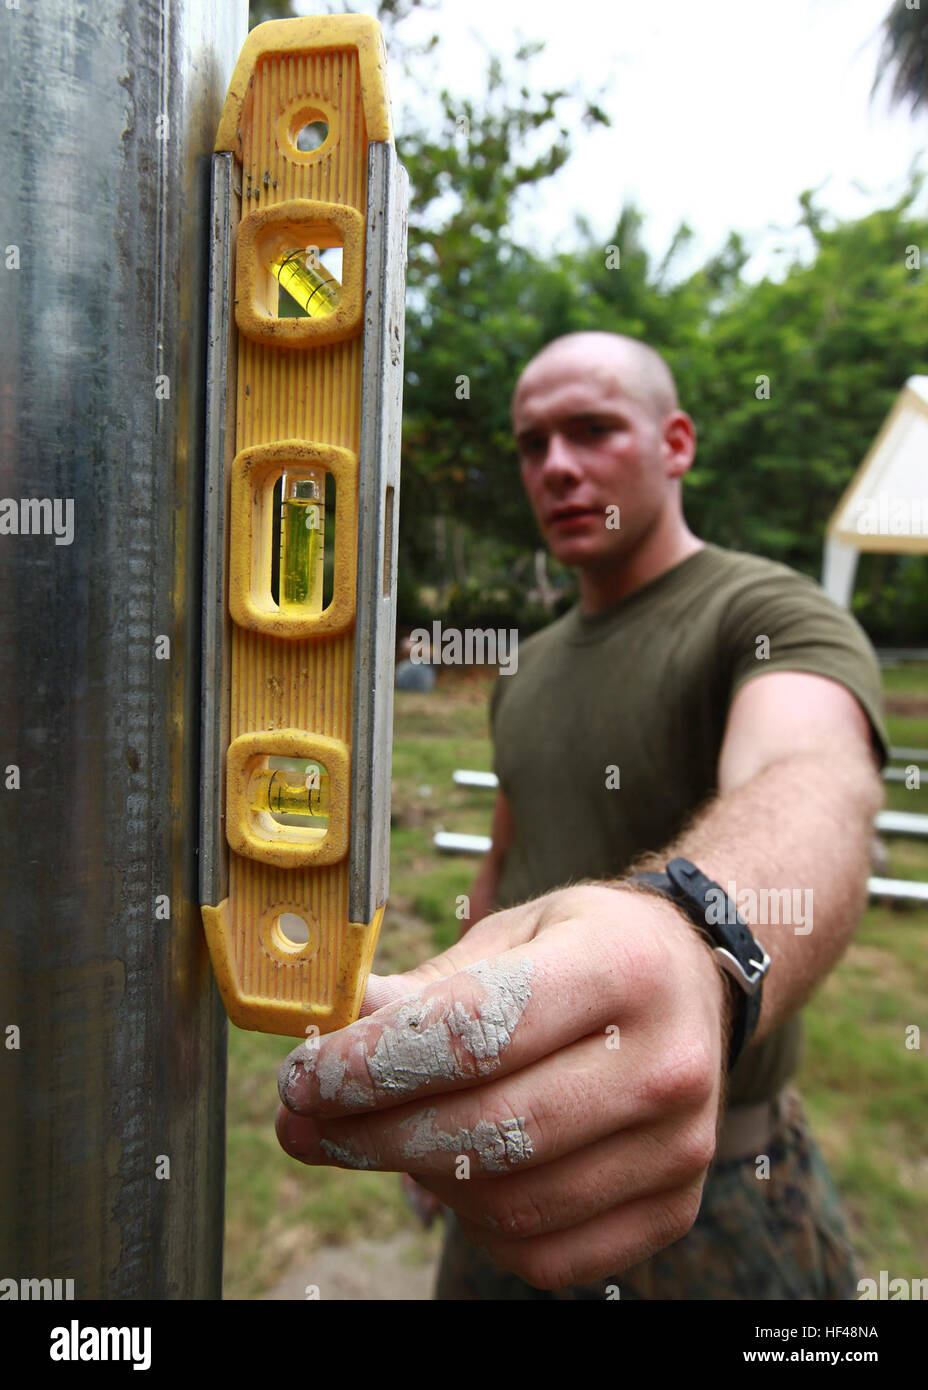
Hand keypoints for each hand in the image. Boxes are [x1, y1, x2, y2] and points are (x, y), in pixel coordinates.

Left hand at [275, 884, 728, 1289]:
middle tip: (304, 1123)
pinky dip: (477, 1229)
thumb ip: (427, 988)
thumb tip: (337, 1024)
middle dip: (374, 1133)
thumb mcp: (511, 934)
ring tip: (370, 1141)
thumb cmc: (585, 948)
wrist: (693, 983)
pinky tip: (447, 1178)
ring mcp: (679, 1146)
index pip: (479, 1032)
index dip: (375, 1063)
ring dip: (415, 1180)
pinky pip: (550, 1255)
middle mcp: (665, 1061)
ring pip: (513, 1203)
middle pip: (492, 1128)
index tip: (304, 1074)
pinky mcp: (674, 1208)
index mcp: (622, 967)